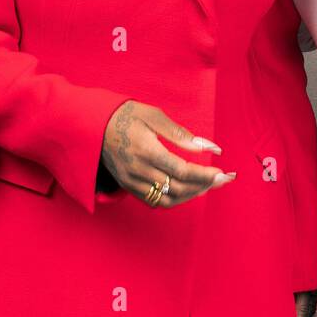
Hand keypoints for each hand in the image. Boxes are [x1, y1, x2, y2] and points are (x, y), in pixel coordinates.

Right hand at [100, 100, 233, 207]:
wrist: (92, 124)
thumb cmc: (125, 115)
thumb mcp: (153, 116)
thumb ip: (180, 134)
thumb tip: (206, 147)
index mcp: (146, 151)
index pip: (183, 171)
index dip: (205, 175)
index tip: (222, 172)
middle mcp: (138, 171)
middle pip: (178, 188)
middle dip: (205, 186)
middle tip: (224, 180)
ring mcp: (131, 182)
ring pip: (168, 200)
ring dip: (191, 196)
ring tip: (208, 186)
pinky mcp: (128, 186)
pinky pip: (154, 201)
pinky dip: (174, 198)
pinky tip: (187, 190)